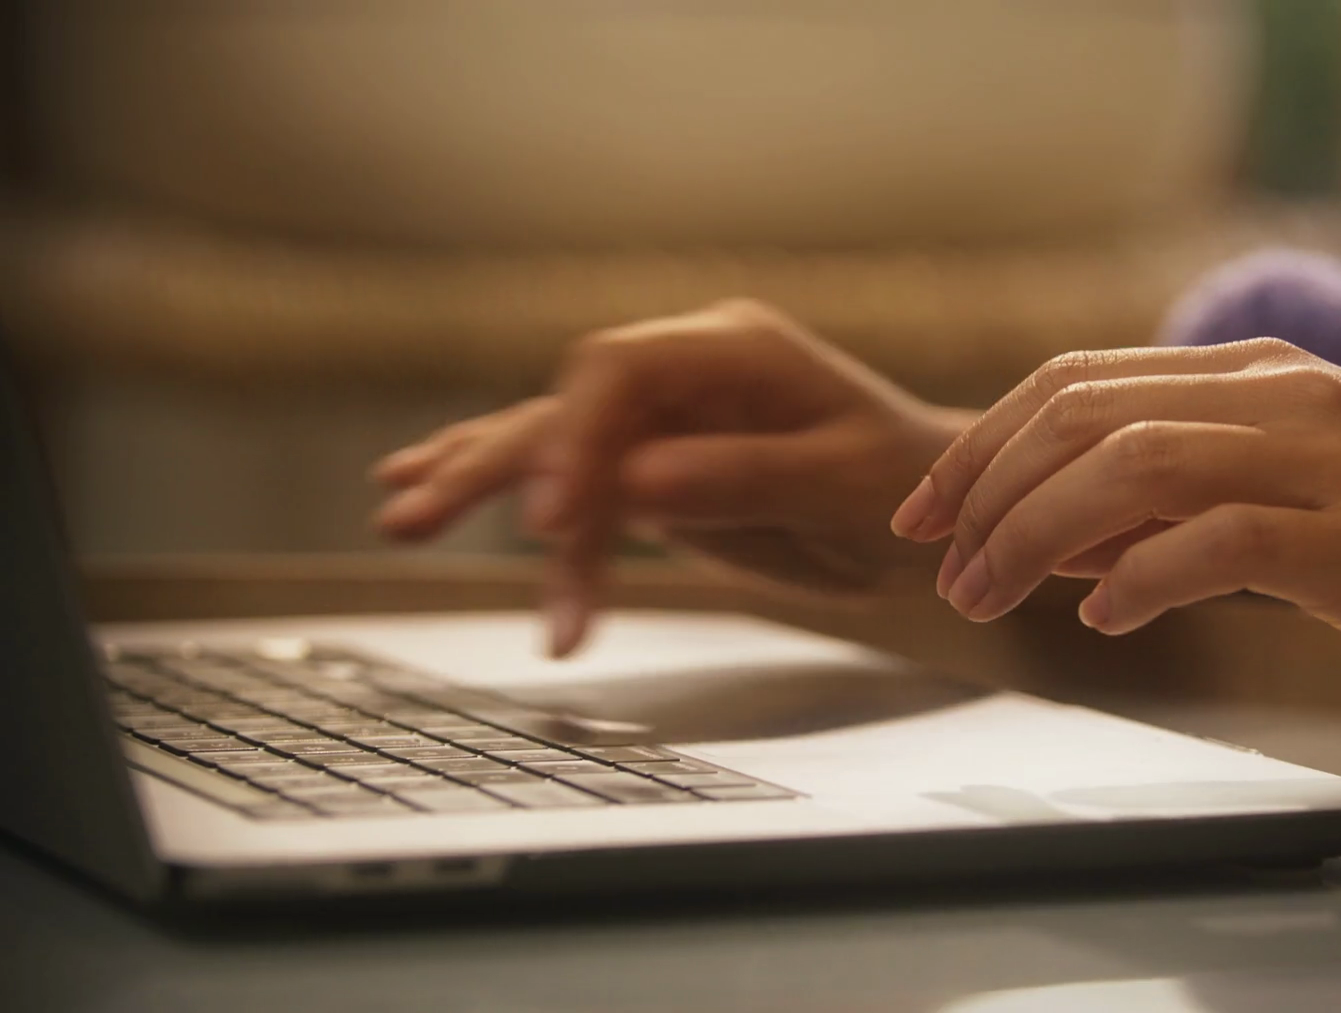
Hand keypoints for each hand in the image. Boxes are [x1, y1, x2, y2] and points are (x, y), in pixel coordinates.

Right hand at [374, 299, 967, 656]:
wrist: (932, 523)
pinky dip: (506, 497)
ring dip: (481, 487)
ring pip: (555, 445)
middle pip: (570, 406)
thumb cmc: (906, 491)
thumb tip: (638, 482)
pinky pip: (569, 481)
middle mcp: (685, 372)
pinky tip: (422, 489)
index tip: (552, 517)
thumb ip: (744, 479)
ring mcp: (663, 420)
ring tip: (400, 522)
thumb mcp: (843, 486)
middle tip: (421, 518)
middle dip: (499, 465)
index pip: (621, 371)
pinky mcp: (651, 469)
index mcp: (734, 350)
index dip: (575, 437)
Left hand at [889, 339, 1340, 717]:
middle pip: (1084, 413)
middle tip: (940, 565)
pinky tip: (1103, 617)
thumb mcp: (1309, 497)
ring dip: (1035, 532)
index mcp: (1264, 378)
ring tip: (988, 595)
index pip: (1079, 384)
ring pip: (1134, 463)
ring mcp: (1331, 463)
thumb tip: (1069, 540)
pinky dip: (1141, 575)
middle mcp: (1286, 399)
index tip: (931, 511)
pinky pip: (1224, 540)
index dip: (986, 444)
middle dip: (987, 490)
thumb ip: (1193, 505)